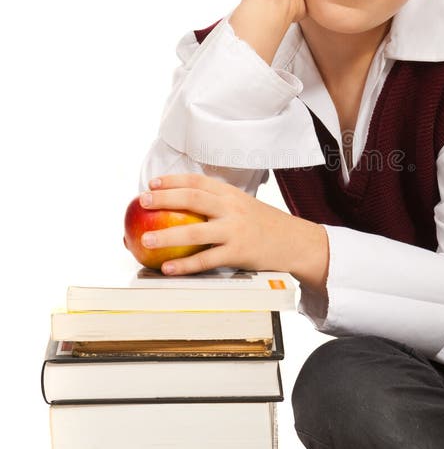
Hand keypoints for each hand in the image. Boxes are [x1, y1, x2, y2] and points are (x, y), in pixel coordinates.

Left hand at [138, 173, 328, 288]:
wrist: (295, 242)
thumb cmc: (263, 226)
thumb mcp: (243, 206)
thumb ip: (218, 206)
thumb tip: (182, 210)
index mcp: (231, 194)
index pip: (198, 181)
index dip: (173, 180)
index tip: (152, 184)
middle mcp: (232, 208)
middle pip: (193, 199)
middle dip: (164, 199)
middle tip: (142, 202)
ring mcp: (235, 231)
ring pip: (195, 232)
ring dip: (166, 235)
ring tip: (144, 239)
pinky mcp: (238, 253)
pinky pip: (206, 260)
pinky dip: (185, 265)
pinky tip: (167, 268)